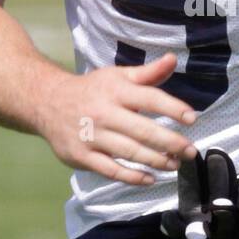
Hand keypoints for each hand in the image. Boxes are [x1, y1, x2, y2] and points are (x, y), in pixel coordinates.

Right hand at [37, 51, 197, 185]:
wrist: (47, 102)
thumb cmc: (92, 90)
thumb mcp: (117, 76)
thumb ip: (147, 73)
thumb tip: (172, 59)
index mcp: (115, 90)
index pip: (149, 98)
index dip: (173, 108)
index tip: (192, 118)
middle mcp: (104, 113)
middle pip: (142, 130)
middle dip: (170, 142)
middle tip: (190, 151)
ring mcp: (92, 136)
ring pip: (129, 152)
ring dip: (156, 161)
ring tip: (175, 164)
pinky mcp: (82, 156)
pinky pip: (111, 170)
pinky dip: (132, 177)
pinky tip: (150, 178)